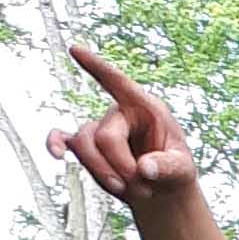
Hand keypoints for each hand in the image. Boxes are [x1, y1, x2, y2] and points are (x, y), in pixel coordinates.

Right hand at [45, 46, 202, 216]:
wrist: (162, 190)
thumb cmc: (175, 171)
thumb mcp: (183, 170)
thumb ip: (168, 167)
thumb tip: (144, 168)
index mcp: (146, 109)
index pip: (119, 83)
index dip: (97, 67)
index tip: (75, 49)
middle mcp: (119, 113)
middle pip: (104, 135)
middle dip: (120, 165)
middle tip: (143, 187)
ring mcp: (100, 128)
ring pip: (84, 143)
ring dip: (101, 171)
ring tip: (127, 190)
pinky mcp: (88, 146)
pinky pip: (63, 138)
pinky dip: (55, 143)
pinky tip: (57, 154)